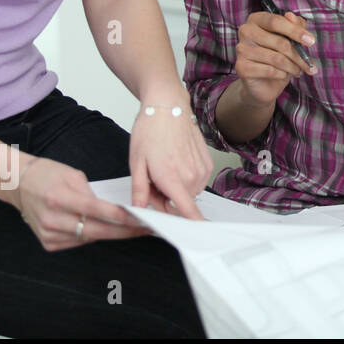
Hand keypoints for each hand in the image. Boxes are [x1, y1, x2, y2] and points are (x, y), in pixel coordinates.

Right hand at [12, 155, 149, 251]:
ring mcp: (48, 234)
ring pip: (89, 238)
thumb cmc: (47, 175)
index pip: (95, 210)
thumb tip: (115, 210)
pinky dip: (94, 235)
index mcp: (58, 198)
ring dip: (113, 234)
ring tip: (135, 229)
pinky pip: (79, 242)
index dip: (119, 216)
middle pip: (96, 230)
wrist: (18, 185)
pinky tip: (109, 230)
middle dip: (124, 230)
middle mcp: (52, 219)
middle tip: (146, 227)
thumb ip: (93, 194)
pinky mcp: (48, 243)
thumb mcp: (73, 175)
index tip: (139, 217)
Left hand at [129, 96, 212, 218]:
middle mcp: (191, 177)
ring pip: (187, 193)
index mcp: (171, 178)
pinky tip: (176, 161)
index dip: (190, 225)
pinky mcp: (207, 164)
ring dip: (175, 188)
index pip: (186, 210)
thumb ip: (140, 191)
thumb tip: (139, 212)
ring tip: (164, 167)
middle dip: (164, 199)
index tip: (194, 236)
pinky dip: (185, 178)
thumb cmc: (150, 132)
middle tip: (152, 179)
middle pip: (178, 203)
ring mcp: (201, 170)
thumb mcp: (136, 163)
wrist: (169, 107)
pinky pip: (195, 182)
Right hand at [235, 10, 316, 106]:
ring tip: (298, 70)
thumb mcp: (290, 39)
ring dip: (293, 67)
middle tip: (309, 65)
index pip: (277, 21)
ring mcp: (241, 49)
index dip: (296, 31)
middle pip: (280, 42)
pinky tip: (284, 75)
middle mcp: (246, 31)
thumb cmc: (278, 56)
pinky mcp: (241, 67)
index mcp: (257, 19)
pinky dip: (282, 75)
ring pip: (277, 58)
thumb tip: (292, 16)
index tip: (311, 41)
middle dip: (299, 55)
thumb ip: (294, 25)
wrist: (263, 83)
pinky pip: (270, 70)